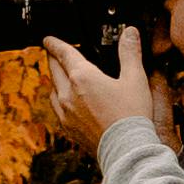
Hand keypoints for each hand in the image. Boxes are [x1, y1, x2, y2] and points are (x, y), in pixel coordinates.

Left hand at [43, 25, 165, 159]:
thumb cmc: (131, 115)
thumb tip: (130, 32)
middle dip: (53, 58)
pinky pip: (56, 108)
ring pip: (52, 90)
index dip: (55, 43)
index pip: (63, 54)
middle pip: (53, 70)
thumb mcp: (135, 79)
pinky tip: (67, 102)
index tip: (48, 39)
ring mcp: (65, 113)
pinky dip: (59, 99)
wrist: (126, 150)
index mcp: (82, 77)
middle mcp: (68, 94)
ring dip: (55, 79)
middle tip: (54, 53)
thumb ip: (130, 53)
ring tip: (61, 76)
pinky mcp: (67, 128)